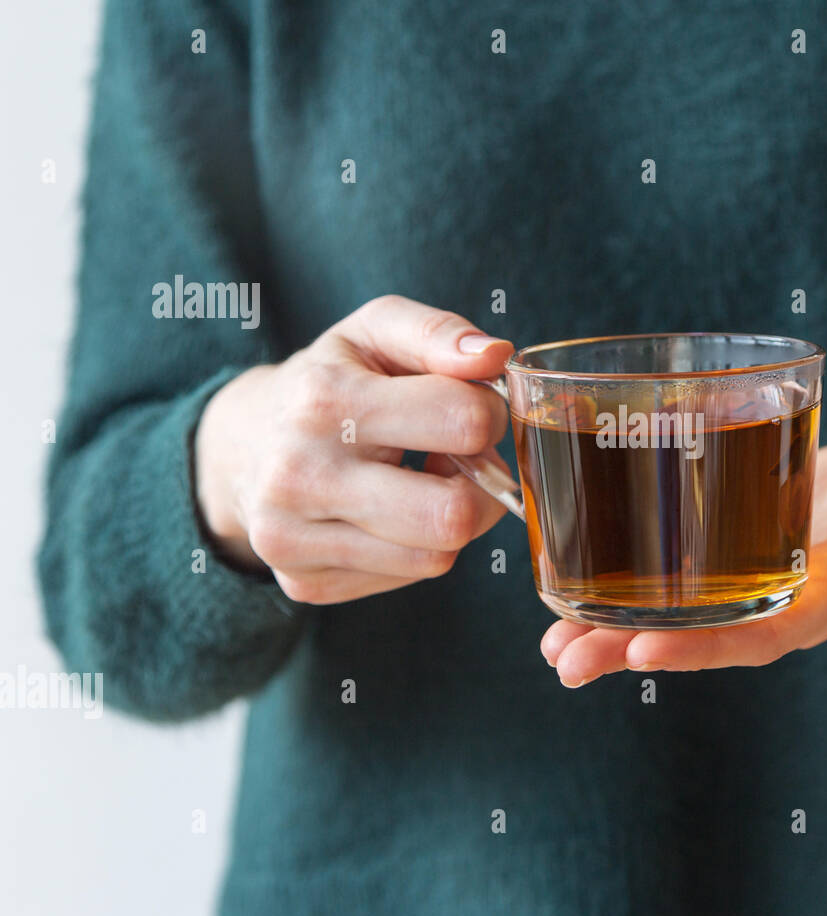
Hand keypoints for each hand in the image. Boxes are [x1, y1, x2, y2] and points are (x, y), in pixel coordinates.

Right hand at [194, 295, 512, 602]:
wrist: (240, 446)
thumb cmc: (329, 381)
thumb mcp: (374, 332)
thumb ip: (439, 333)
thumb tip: (496, 356)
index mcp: (324, 399)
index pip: (463, 422)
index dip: (489, 414)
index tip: (474, 411)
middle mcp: (300, 474)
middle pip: (452, 514)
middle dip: (483, 488)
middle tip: (462, 462)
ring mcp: (294, 538)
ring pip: (436, 556)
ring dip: (453, 520)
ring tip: (424, 484)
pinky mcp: (305, 583)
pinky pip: (409, 577)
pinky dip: (420, 547)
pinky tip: (395, 515)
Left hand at [539, 406, 826, 686]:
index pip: (767, 635)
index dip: (704, 647)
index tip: (641, 650)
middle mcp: (790, 601)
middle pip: (706, 639)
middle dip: (632, 652)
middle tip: (564, 660)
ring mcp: (759, 582)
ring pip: (682, 618)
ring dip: (614, 634)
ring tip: (551, 644)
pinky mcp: (735, 553)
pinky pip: (678, 581)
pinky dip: (624, 589)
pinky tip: (571, 589)